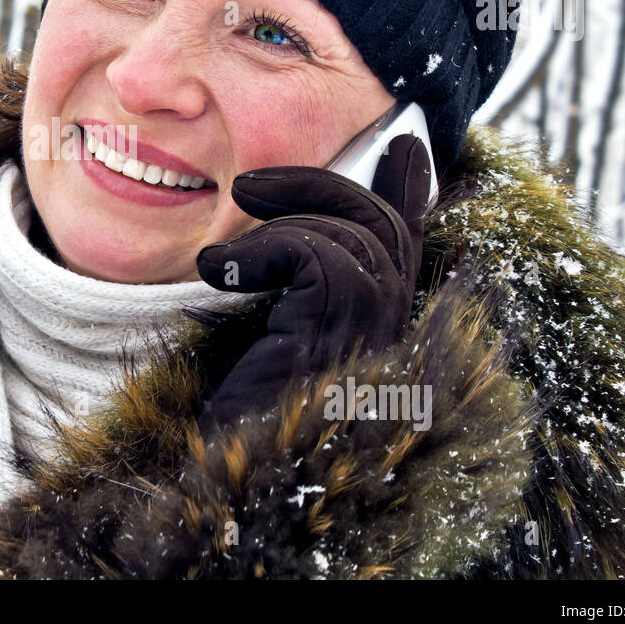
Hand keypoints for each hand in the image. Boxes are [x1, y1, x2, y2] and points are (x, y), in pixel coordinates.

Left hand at [194, 135, 431, 436]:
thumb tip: (268, 240)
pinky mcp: (336, 336)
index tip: (402, 146)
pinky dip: (260, 252)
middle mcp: (389, 333)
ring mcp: (370, 337)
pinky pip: (314, 256)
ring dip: (278, 224)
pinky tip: (217, 274)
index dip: (407, 193)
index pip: (405, 247)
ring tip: (223, 247)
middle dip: (318, 186)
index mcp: (378, 329)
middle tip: (251, 186)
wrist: (232, 477)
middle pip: (380, 227)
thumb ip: (290, 295)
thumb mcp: (270, 341)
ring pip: (350, 235)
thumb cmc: (243, 418)